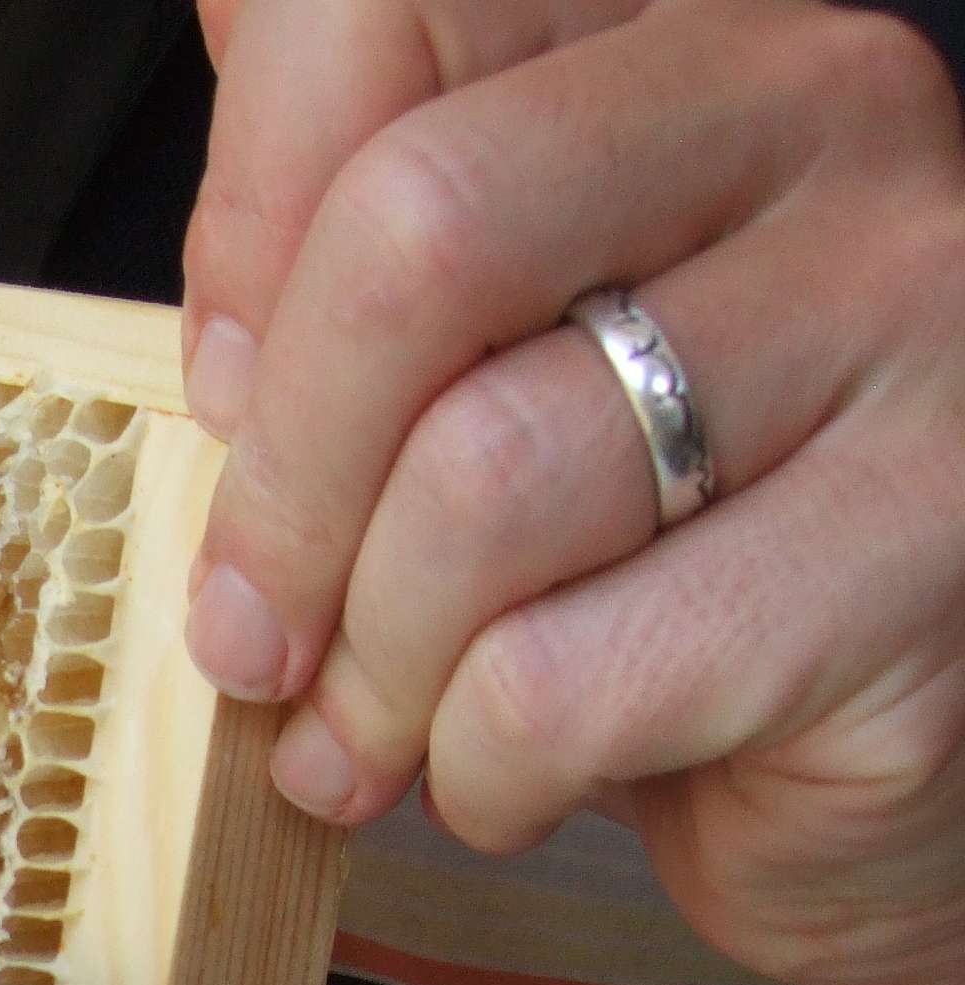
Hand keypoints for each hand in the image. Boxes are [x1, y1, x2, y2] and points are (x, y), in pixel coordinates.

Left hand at [181, 0, 964, 984]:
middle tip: (252, 629)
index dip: (244, 232)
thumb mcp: (482, 366)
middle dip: (285, 486)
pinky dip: (479, 771)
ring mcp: (908, 314)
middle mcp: (826, 117)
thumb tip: (221, 318)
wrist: (857, 754)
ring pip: (481, 483)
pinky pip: (560, 679)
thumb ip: (345, 273)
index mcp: (680, 38)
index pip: (382, 18)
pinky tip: (506, 777)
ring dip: (373, 668)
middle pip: (422, 235)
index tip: (227, 397)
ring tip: (372, 735)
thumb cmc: (640, 552)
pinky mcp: (921, 544)